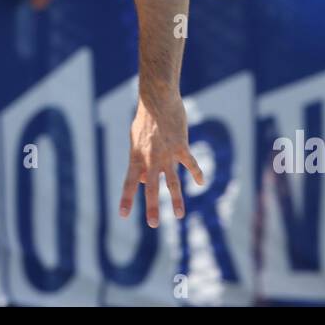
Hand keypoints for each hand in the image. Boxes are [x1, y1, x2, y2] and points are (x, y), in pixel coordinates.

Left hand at [119, 96, 203, 227]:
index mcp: (136, 156)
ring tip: (178, 215)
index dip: (127, 198)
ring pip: (172, 182)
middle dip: (152, 207)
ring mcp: (167, 154)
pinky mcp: (181, 147)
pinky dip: (197, 173)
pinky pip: (190, 164)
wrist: (157, 100)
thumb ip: (140, 160)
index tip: (123, 214)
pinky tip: (201, 182)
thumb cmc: (145, 119)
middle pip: (152, 187)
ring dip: (176, 200)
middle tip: (153, 224)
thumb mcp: (136, 139)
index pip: (130, 182)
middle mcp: (150, 158)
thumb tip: (146, 180)